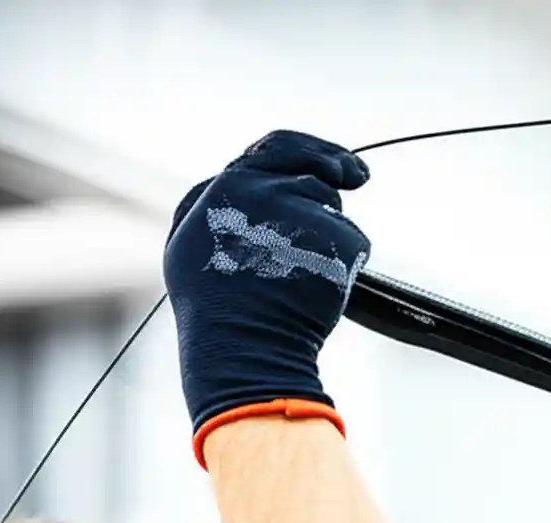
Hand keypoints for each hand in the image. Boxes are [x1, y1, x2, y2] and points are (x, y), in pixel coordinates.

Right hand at [163, 130, 370, 455]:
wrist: (244, 347)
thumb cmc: (215, 308)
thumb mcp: (192, 241)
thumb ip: (220, 199)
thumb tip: (252, 176)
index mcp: (229, 186)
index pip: (276, 147)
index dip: (308, 150)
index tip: (332, 162)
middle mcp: (266, 189)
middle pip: (312, 163)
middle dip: (337, 163)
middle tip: (358, 175)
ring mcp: (303, 212)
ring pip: (330, 206)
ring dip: (326, 230)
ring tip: (298, 272)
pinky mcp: (336, 237)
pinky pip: (352, 240)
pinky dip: (345, 261)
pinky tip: (320, 286)